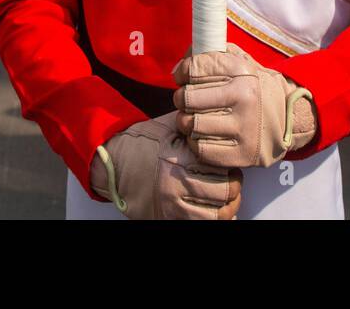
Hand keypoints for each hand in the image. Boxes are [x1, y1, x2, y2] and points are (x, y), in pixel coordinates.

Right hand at [89, 112, 240, 219]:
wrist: (116, 164)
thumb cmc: (144, 143)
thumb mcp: (170, 127)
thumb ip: (196, 128)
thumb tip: (221, 123)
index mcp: (182, 157)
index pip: (222, 167)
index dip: (232, 168)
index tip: (231, 168)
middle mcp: (177, 182)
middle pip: (224, 192)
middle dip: (233, 188)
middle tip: (231, 183)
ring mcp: (172, 204)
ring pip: (216, 215)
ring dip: (225, 208)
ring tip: (224, 200)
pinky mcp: (168, 218)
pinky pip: (199, 225)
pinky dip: (211, 220)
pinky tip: (212, 212)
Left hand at [172, 42, 315, 168]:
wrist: (288, 120)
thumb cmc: (254, 88)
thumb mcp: (240, 62)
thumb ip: (210, 55)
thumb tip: (178, 70)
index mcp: (243, 71)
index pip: (194, 67)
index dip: (182, 72)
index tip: (183, 77)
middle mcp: (244, 98)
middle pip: (188, 98)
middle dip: (181, 98)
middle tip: (187, 100)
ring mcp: (244, 128)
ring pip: (191, 124)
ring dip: (186, 121)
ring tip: (194, 117)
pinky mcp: (242, 154)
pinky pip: (200, 148)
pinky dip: (195, 142)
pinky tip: (204, 134)